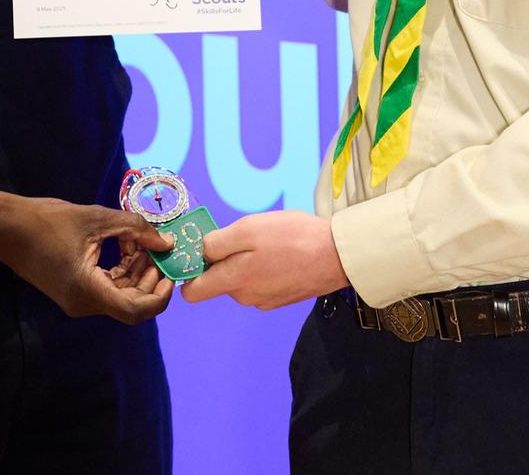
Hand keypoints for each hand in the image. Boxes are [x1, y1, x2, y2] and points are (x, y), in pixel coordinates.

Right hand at [0, 184, 173, 323]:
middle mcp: (84, 303)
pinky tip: (126, 245)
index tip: (170, 274)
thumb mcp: (96, 219)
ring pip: (119, 294)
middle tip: (160, 249)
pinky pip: (106, 287)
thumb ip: (134, 229)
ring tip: (143, 241)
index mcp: (89, 291)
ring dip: (136, 271)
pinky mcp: (73, 291)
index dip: (159, 296)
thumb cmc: (47, 221)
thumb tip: (166, 241)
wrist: (6, 229)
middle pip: (130, 303)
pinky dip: (120, 270)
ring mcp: (78, 300)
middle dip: (150, 278)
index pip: (135, 310)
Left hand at [181, 210, 347, 309]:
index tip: (197, 252)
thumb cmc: (293, 238)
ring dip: (247, 262)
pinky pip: (261, 282)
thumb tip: (199, 253)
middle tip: (245, 237)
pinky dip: (265, 268)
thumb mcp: (249, 229)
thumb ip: (217, 243)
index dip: (188, 272)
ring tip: (269, 243)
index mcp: (234, 281)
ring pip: (241, 280)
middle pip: (219, 281)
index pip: (193, 293)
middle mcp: (246, 297)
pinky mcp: (282, 298)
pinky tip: (282, 254)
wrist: (340, 255)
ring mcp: (265, 300)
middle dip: (224, 260)